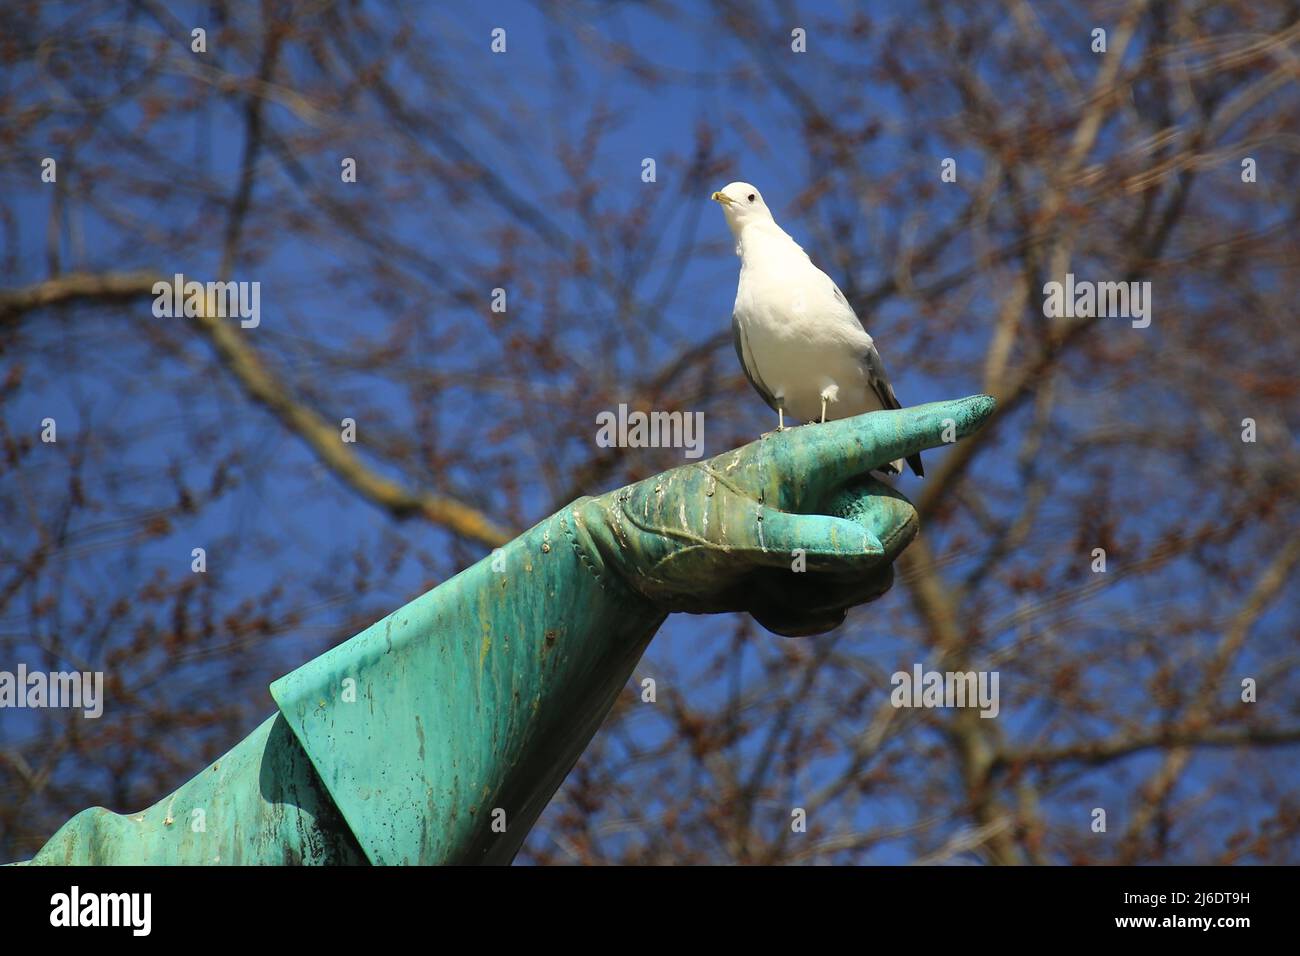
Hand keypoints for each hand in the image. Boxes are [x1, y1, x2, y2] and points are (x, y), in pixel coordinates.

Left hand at [570, 395, 994, 635]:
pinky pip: (840, 603)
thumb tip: (879, 545)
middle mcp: (823, 486)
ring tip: (763, 586)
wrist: (632, 563)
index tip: (989, 404)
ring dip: (821, 597)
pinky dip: (801, 616)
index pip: (889, 434)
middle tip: (791, 571)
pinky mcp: (805, 563)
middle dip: (855, 566)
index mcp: (810, 457)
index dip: (940, 422)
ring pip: (873, 572)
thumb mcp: (737, 538)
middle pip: (898, 527)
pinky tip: (758, 606)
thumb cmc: (677, 530)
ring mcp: (816, 526)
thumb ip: (807, 538)